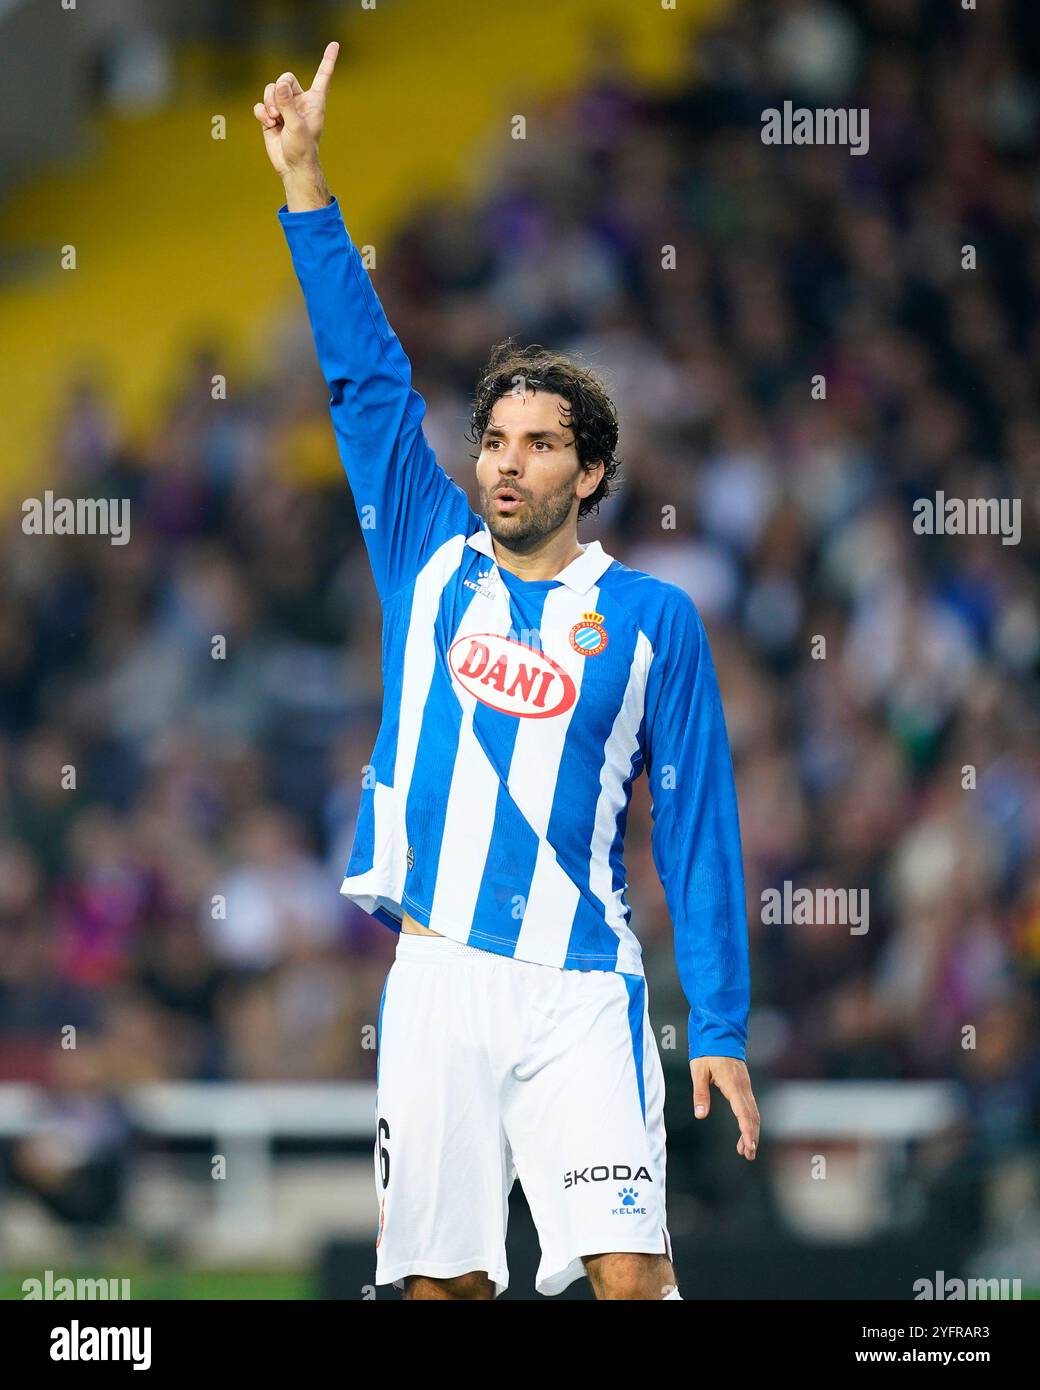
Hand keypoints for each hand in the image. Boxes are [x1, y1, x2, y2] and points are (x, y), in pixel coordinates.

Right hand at [254, 40, 338, 181]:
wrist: (292, 166)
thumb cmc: (302, 149)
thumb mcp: (297, 126)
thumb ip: (288, 104)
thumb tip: (279, 84)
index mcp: (314, 101)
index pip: (322, 76)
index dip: (328, 60)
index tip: (335, 44)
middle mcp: (299, 101)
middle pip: (284, 78)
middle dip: (278, 91)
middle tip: (279, 111)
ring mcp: (284, 108)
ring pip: (270, 90)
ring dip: (268, 103)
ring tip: (275, 120)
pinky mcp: (271, 116)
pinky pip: (260, 105)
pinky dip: (261, 113)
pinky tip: (269, 125)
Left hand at [690, 1056, 759, 1159]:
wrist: (719, 1032)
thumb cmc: (707, 1051)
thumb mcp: (698, 1070)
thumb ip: (700, 1093)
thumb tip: (701, 1115)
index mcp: (732, 1085)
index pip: (743, 1112)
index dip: (746, 1131)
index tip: (749, 1146)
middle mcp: (743, 1087)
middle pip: (752, 1116)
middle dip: (752, 1136)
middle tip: (749, 1155)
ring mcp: (745, 1085)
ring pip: (753, 1112)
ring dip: (751, 1131)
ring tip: (746, 1149)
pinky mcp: (743, 1084)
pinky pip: (750, 1106)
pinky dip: (749, 1121)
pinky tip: (744, 1130)